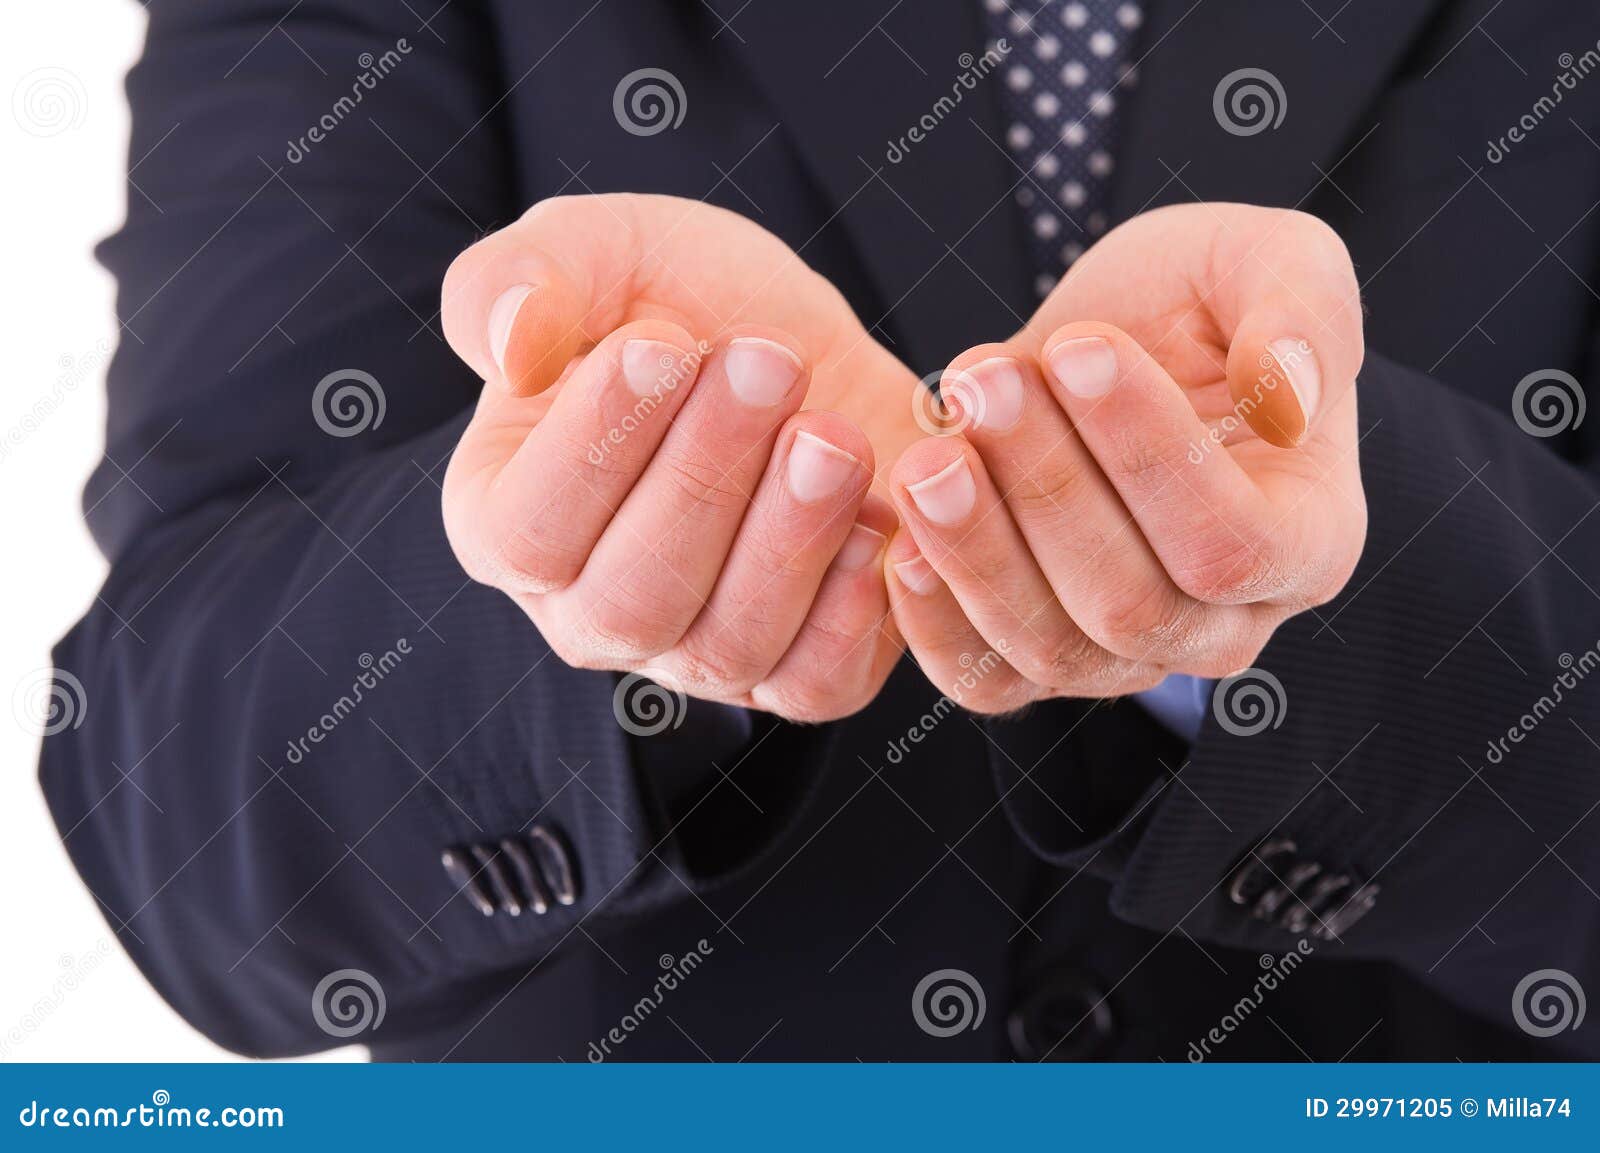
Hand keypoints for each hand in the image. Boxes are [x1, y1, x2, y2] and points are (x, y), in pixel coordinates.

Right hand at [440, 194, 920, 720]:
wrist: (802, 350)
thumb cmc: (680, 302)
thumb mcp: (597, 251)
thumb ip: (521, 280)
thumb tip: (510, 345)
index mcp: (505, 524)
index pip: (527, 533)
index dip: (596, 445)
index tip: (665, 343)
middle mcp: (588, 614)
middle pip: (632, 599)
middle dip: (706, 478)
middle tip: (771, 364)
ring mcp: (692, 656)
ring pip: (724, 646)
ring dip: (787, 537)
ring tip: (833, 436)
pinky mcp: (796, 672)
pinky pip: (815, 686)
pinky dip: (849, 615)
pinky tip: (876, 520)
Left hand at [886, 204, 1366, 712]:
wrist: (1093, 354)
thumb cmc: (1196, 307)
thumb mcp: (1264, 260)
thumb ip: (1306, 308)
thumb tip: (1290, 394)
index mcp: (1307, 540)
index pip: (1230, 542)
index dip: (1148, 454)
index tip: (1077, 349)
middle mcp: (1224, 624)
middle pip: (1130, 603)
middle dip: (1046, 487)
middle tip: (983, 380)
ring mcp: (1126, 658)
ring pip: (1051, 645)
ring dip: (978, 549)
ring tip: (931, 452)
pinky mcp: (1036, 663)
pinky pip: (984, 680)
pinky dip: (933, 620)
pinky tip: (900, 537)